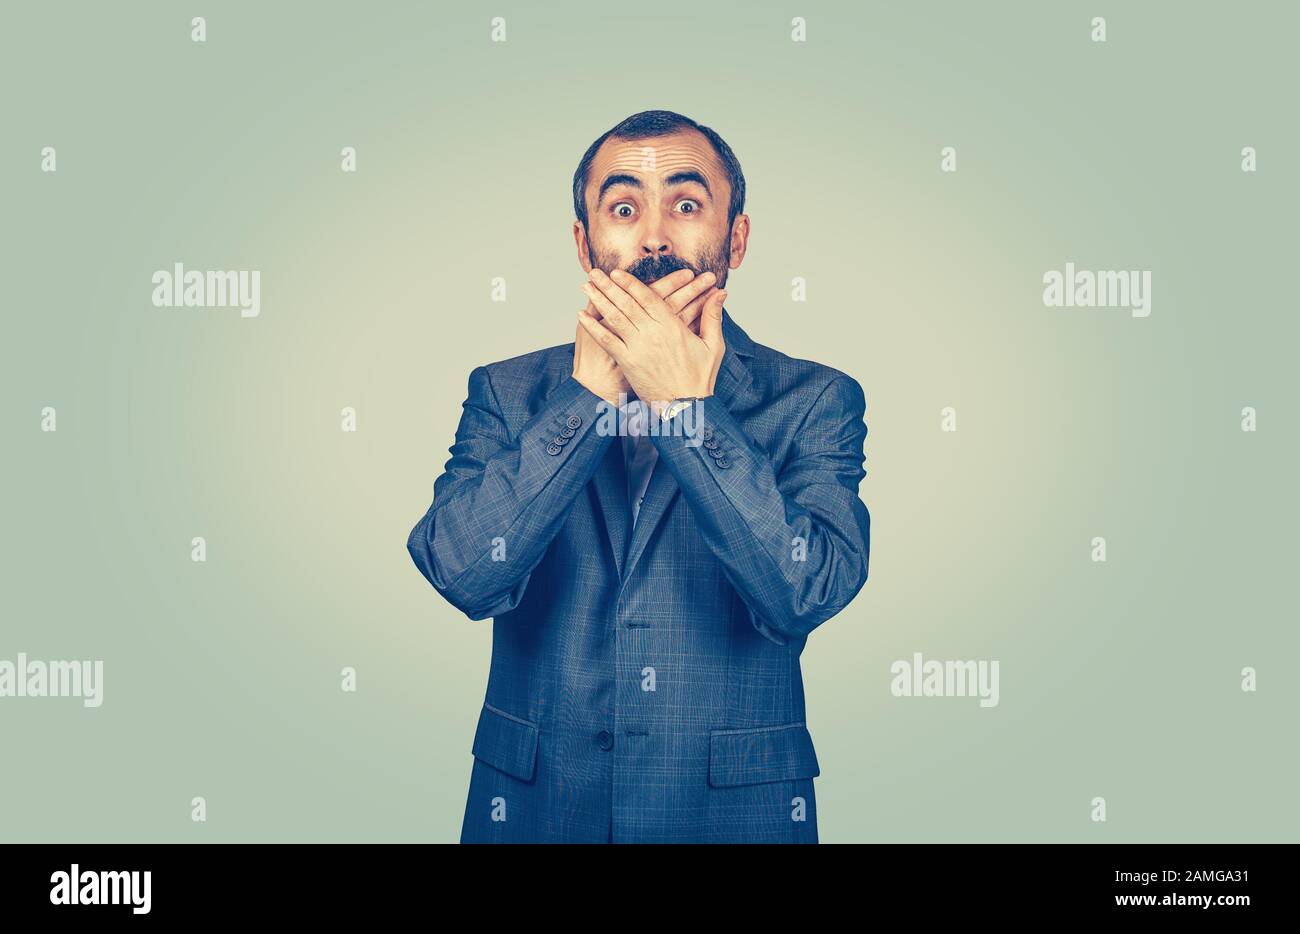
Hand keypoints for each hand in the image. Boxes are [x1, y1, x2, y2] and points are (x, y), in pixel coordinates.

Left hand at [577, 267, 726, 413]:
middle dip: (608, 285)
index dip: (630, 282)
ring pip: (614, 317)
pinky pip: (606, 340)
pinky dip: (592, 326)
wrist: (686, 408)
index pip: (647, 296)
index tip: (617, 272)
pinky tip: (581, 315)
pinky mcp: (627, 362)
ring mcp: (637, 347)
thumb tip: (721, 293)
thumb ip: (713, 317)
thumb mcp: (713, 346)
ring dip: (598, 299)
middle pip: (626, 302)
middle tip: (595, 271)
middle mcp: (652, 333)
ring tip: (585, 286)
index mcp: (671, 326)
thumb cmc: (700, 378)